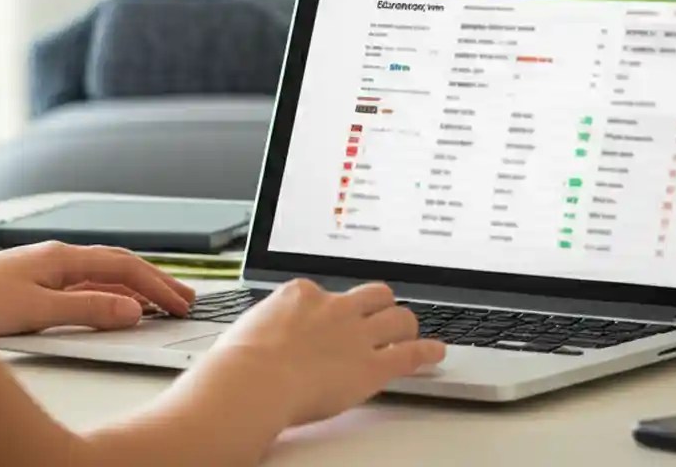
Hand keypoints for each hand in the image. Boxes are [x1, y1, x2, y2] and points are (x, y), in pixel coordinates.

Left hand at [0, 241, 195, 336]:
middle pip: (116, 267)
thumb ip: (86, 309)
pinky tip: (113, 310)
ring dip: (132, 292)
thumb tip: (132, 310)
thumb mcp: (36, 309)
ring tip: (158, 305)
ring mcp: (41, 274)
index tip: (180, 303)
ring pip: (100, 279)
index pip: (122, 265)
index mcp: (60, 256)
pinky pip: (81, 290)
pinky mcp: (29, 290)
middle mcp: (53, 259)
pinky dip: (107, 299)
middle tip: (184, 300)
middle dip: (153, 282)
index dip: (156, 284)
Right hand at [197, 280, 445, 426]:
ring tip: (410, 332)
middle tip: (382, 316)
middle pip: (374, 295)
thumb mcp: (248, 326)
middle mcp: (334, 307)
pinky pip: (411, 354)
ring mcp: (356, 335)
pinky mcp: (372, 366)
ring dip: (405, 326)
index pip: (328, 292)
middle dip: (380, 305)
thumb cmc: (239, 362)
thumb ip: (269, 324)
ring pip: (399, 318)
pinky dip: (427, 353)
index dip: (334, 307)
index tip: (335, 317)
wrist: (252, 381)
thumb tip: (265, 333)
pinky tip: (436, 353)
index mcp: (302, 294)